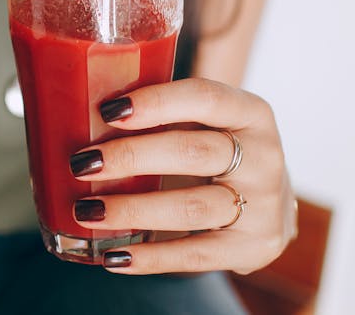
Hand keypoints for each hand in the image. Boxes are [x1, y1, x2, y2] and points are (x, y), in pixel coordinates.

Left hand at [69, 78, 297, 274]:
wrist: (270, 205)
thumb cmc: (220, 151)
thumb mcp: (209, 123)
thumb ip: (165, 115)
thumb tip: (84, 116)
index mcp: (251, 113)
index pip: (205, 97)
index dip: (157, 102)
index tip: (109, 111)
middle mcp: (265, 157)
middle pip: (194, 152)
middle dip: (133, 157)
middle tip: (83, 163)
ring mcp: (264, 206)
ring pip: (192, 207)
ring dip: (133, 210)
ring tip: (87, 210)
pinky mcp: (253, 249)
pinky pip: (194, 255)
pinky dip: (150, 256)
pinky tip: (113, 255)